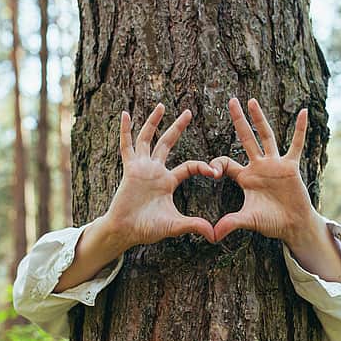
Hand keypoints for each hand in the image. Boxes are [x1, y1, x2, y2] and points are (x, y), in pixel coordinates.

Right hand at [99, 103, 218, 247]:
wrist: (126, 231)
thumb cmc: (148, 228)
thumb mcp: (175, 225)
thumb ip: (194, 225)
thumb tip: (214, 235)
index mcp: (168, 181)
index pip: (189, 166)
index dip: (203, 166)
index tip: (216, 172)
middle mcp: (155, 170)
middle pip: (168, 143)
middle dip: (178, 127)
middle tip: (189, 112)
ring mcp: (141, 168)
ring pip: (148, 139)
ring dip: (153, 122)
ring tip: (161, 105)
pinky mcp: (129, 169)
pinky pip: (126, 147)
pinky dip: (125, 131)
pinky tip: (126, 115)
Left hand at [210, 98, 322, 244]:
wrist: (293, 226)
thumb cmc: (270, 222)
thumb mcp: (247, 220)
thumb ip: (230, 224)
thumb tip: (211, 236)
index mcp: (245, 177)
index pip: (225, 162)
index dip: (216, 164)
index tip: (210, 173)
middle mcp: (259, 166)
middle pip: (246, 138)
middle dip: (238, 120)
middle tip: (231, 101)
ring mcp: (275, 164)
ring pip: (266, 136)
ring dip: (259, 118)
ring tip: (252, 100)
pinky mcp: (291, 167)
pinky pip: (296, 145)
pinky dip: (300, 130)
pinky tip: (302, 112)